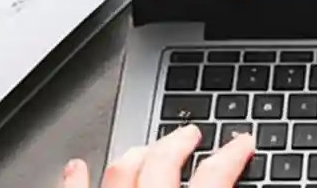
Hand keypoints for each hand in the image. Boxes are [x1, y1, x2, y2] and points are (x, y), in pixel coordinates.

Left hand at [60, 125, 254, 187]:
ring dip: (136, 154)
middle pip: (162, 163)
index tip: (243, 142)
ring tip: (147, 147)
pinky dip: (74, 179)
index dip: (233, 154)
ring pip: (119, 171)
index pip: (215, 176)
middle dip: (179, 142)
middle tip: (192, 134)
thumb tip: (239, 184)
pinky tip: (76, 167)